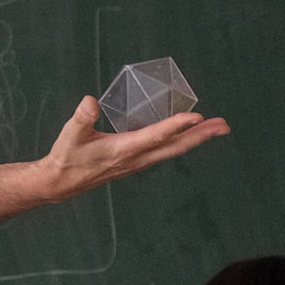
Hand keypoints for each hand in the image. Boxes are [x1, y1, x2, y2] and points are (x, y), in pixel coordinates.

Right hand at [35, 96, 228, 202]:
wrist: (60, 183)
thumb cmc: (65, 158)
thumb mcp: (69, 136)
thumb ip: (81, 118)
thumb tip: (90, 101)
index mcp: (123, 149)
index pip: (155, 136)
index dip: (177, 126)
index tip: (197, 117)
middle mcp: (136, 158)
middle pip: (175, 146)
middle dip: (201, 136)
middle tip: (224, 125)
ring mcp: (138, 162)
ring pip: (173, 150)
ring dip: (196, 139)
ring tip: (217, 127)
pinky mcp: (136, 161)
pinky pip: (165, 151)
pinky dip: (181, 141)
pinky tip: (189, 135)